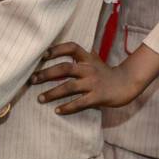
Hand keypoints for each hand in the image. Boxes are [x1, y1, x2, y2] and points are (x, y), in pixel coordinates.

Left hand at [31, 42, 158, 115]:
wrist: (126, 84)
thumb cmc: (105, 73)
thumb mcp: (93, 61)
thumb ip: (79, 57)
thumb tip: (57, 52)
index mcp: (88, 58)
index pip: (71, 48)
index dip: (57, 49)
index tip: (43, 55)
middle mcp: (89, 68)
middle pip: (65, 68)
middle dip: (47, 73)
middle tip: (33, 79)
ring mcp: (93, 83)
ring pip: (69, 87)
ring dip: (53, 93)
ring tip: (40, 98)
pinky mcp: (97, 97)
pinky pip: (80, 103)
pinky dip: (68, 107)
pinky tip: (57, 110)